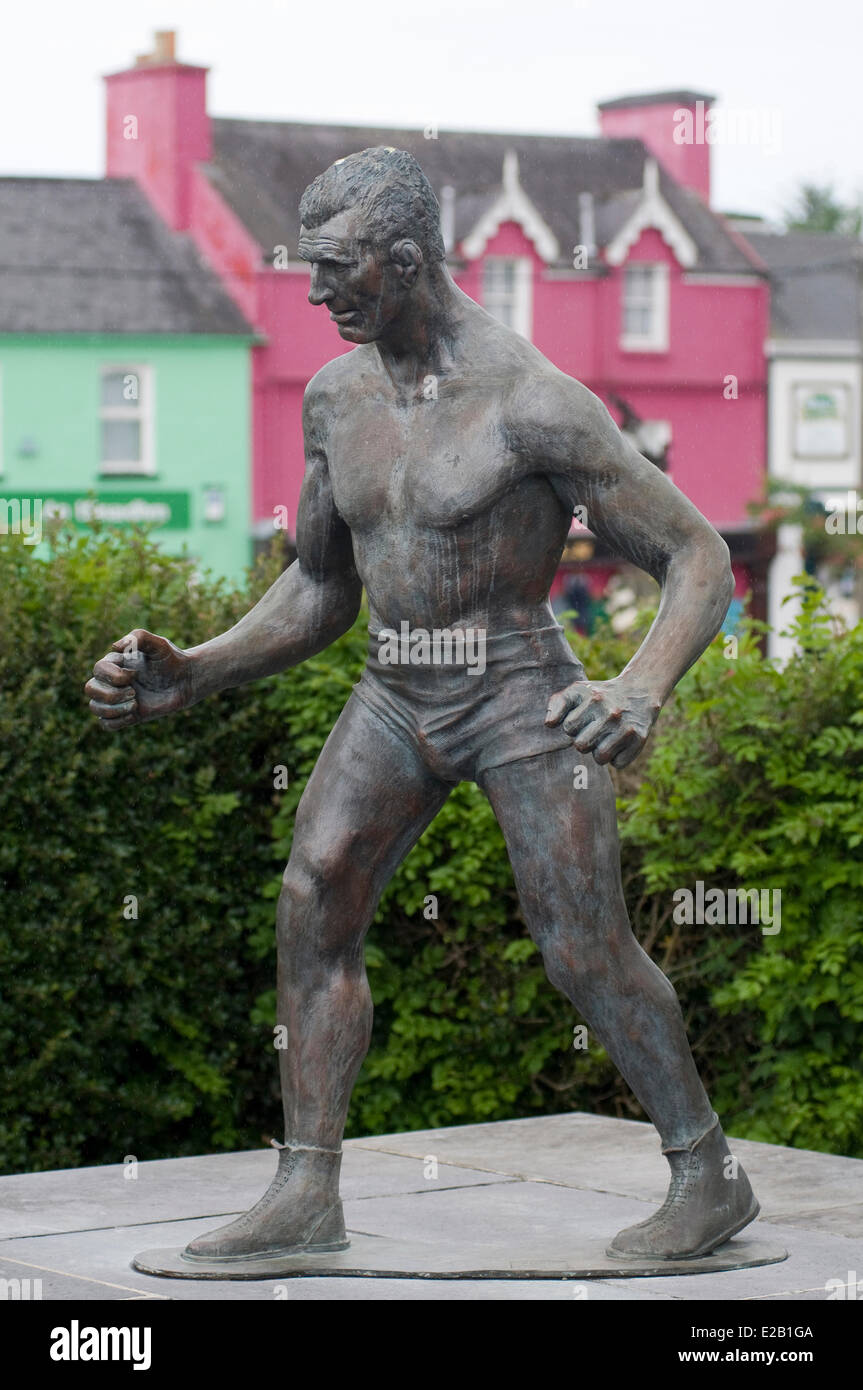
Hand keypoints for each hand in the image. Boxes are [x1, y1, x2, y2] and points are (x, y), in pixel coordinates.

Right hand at [85, 629, 194, 731]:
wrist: (185, 680)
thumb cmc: (171, 660)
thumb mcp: (159, 644)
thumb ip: (139, 638)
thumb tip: (114, 647)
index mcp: (115, 662)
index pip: (98, 669)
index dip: (114, 675)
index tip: (136, 674)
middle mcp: (112, 680)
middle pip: (90, 689)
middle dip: (111, 694)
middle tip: (134, 692)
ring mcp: (117, 698)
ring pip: (95, 708)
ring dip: (113, 709)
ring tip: (135, 704)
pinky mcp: (125, 714)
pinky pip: (106, 724)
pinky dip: (118, 721)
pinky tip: (135, 713)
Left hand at [545, 676, 660, 768]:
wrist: (639, 692)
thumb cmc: (599, 696)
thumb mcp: (577, 692)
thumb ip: (557, 704)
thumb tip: (549, 724)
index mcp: (594, 699)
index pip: (568, 727)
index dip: (574, 725)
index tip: (584, 717)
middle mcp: (611, 713)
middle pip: (581, 746)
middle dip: (584, 740)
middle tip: (595, 729)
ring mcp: (627, 728)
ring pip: (600, 758)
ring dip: (599, 752)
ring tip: (606, 737)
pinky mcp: (639, 740)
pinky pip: (618, 764)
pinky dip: (617, 757)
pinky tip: (621, 742)